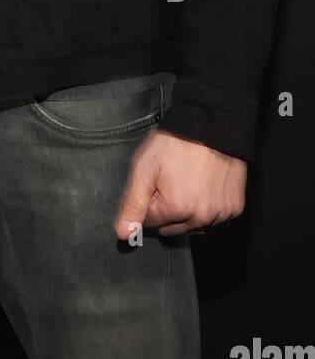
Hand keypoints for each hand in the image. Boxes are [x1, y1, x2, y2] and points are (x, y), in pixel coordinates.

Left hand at [114, 128, 246, 239]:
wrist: (211, 123)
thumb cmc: (175, 143)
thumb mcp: (143, 168)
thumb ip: (132, 205)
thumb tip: (123, 235)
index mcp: (176, 209)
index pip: (150, 222)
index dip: (148, 201)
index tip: (154, 182)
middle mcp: (201, 218)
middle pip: (172, 226)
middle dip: (166, 208)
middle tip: (170, 180)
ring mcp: (221, 213)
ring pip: (194, 223)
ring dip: (188, 209)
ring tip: (188, 179)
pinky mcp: (235, 207)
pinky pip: (215, 216)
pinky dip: (208, 205)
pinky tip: (204, 184)